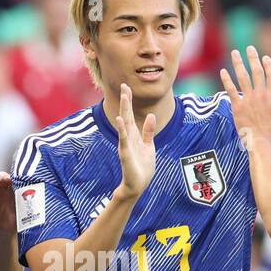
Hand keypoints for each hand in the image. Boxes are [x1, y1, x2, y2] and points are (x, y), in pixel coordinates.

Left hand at [0, 172, 16, 232]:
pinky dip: (20, 186)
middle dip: (0, 176)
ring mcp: (12, 191)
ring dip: (10, 179)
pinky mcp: (21, 197)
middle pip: (2, 176)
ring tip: (7, 181)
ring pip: (13, 180)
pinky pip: (22, 189)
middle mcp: (2, 187)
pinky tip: (17, 187)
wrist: (4, 229)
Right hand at [113, 83, 155, 199]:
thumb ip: (148, 132)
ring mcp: (126, 144)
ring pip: (125, 124)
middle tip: (124, 85)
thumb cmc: (142, 167)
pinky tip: (120, 119)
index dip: (129, 101)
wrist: (137, 185)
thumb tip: (150, 116)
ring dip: (124, 110)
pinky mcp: (125, 153)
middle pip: (127, 115)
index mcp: (134, 135)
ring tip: (124, 97)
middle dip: (126, 101)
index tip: (127, 87)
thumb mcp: (149, 146)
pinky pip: (123, 139)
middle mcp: (128, 137)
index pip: (130, 115)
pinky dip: (122, 129)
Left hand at [220, 46, 270, 151]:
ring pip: (243, 77)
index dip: (268, 64)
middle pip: (256, 71)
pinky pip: (231, 90)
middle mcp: (261, 94)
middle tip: (249, 48)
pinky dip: (227, 80)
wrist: (263, 143)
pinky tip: (223, 71)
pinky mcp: (238, 107)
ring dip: (238, 63)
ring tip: (234, 53)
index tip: (265, 57)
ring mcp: (249, 99)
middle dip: (253, 58)